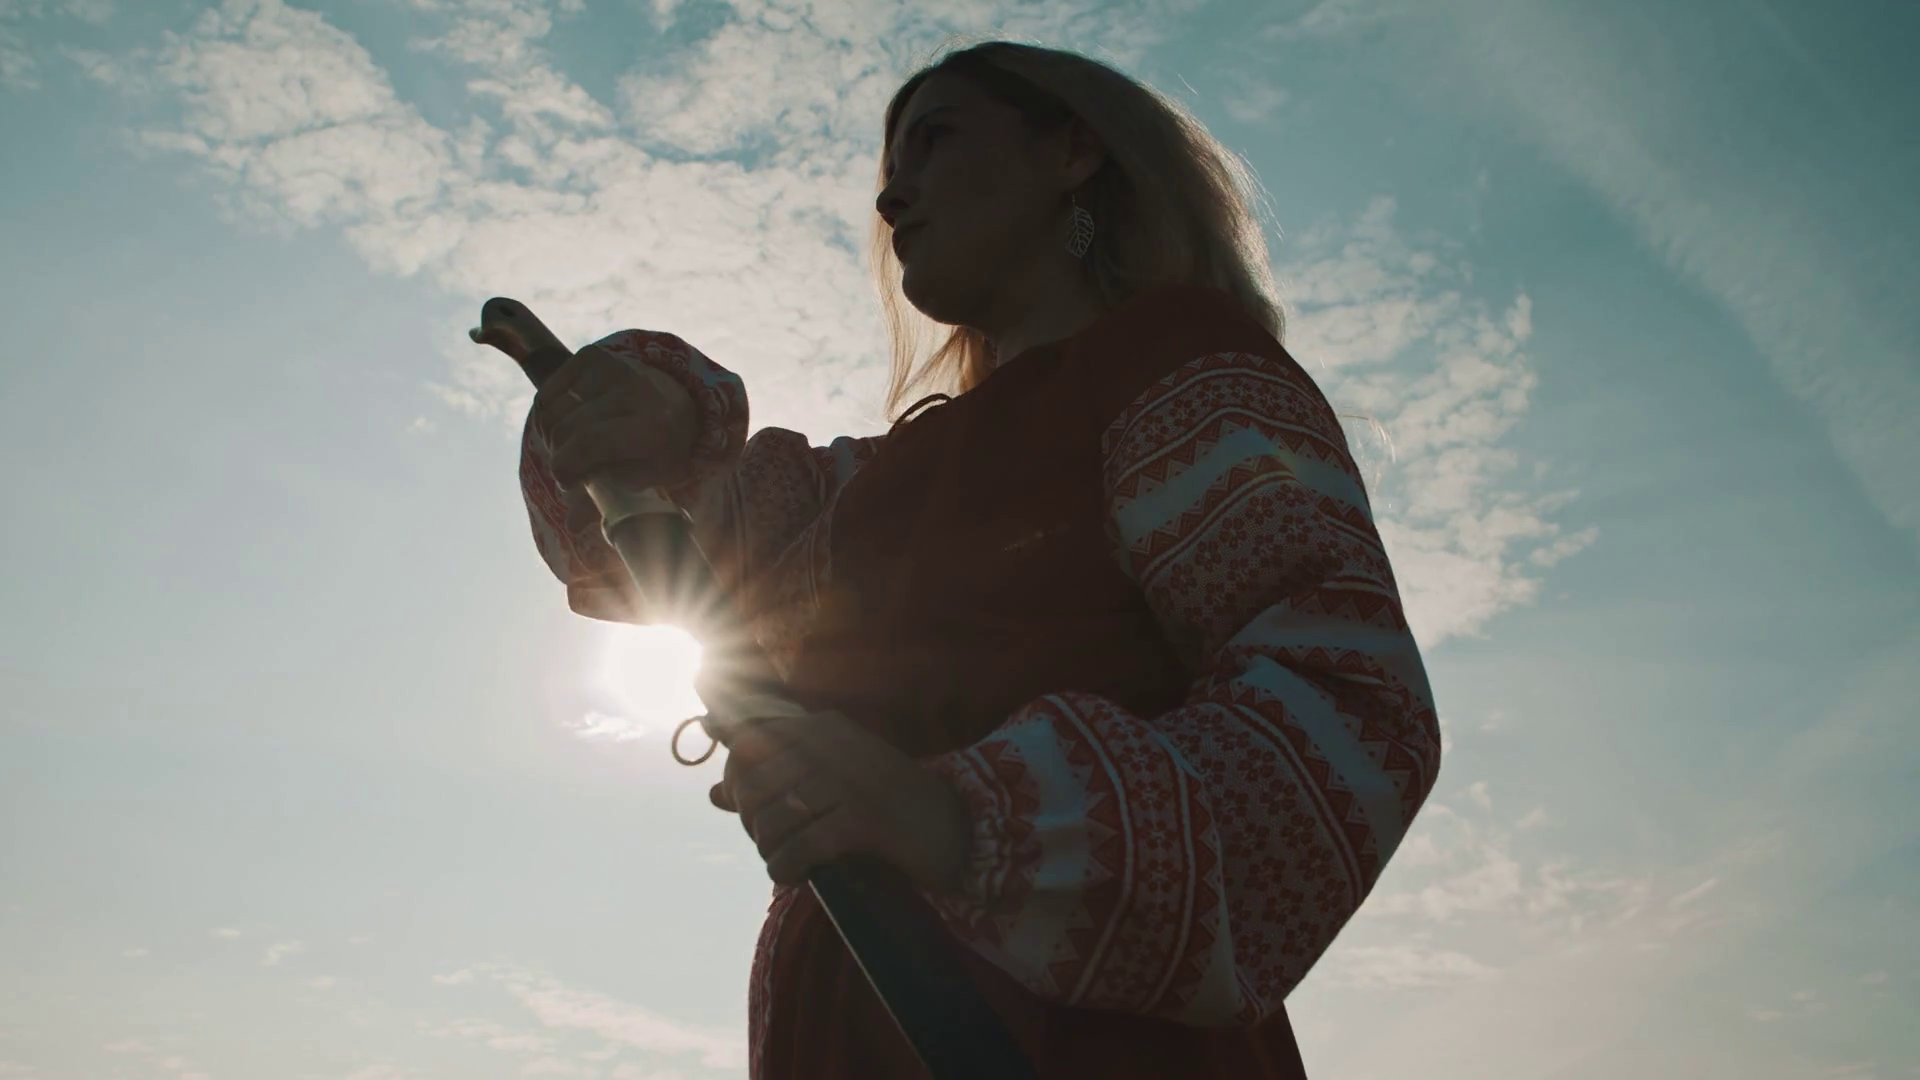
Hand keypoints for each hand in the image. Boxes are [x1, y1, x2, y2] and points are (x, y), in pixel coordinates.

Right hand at [532, 342, 697, 491]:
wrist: (677, 403)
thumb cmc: (659, 450)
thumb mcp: (646, 479)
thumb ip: (609, 501)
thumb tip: (573, 525)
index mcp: (654, 425)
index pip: (590, 443)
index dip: (566, 467)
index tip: (566, 481)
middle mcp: (636, 389)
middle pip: (567, 430)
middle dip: (561, 457)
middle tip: (573, 470)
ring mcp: (614, 368)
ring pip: (552, 413)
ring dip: (552, 437)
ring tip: (572, 448)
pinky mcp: (594, 356)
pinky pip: (548, 394)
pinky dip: (549, 415)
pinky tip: (569, 425)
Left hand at [709, 711, 972, 894]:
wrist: (957, 826)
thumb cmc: (888, 806)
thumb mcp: (831, 782)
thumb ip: (774, 781)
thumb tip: (714, 794)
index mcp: (824, 728)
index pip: (749, 739)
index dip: (734, 777)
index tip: (742, 805)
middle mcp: (833, 745)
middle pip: (753, 780)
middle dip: (751, 821)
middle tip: (772, 843)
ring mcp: (849, 779)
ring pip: (774, 815)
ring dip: (770, 849)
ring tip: (785, 862)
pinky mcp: (864, 818)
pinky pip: (802, 845)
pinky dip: (788, 867)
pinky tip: (796, 877)